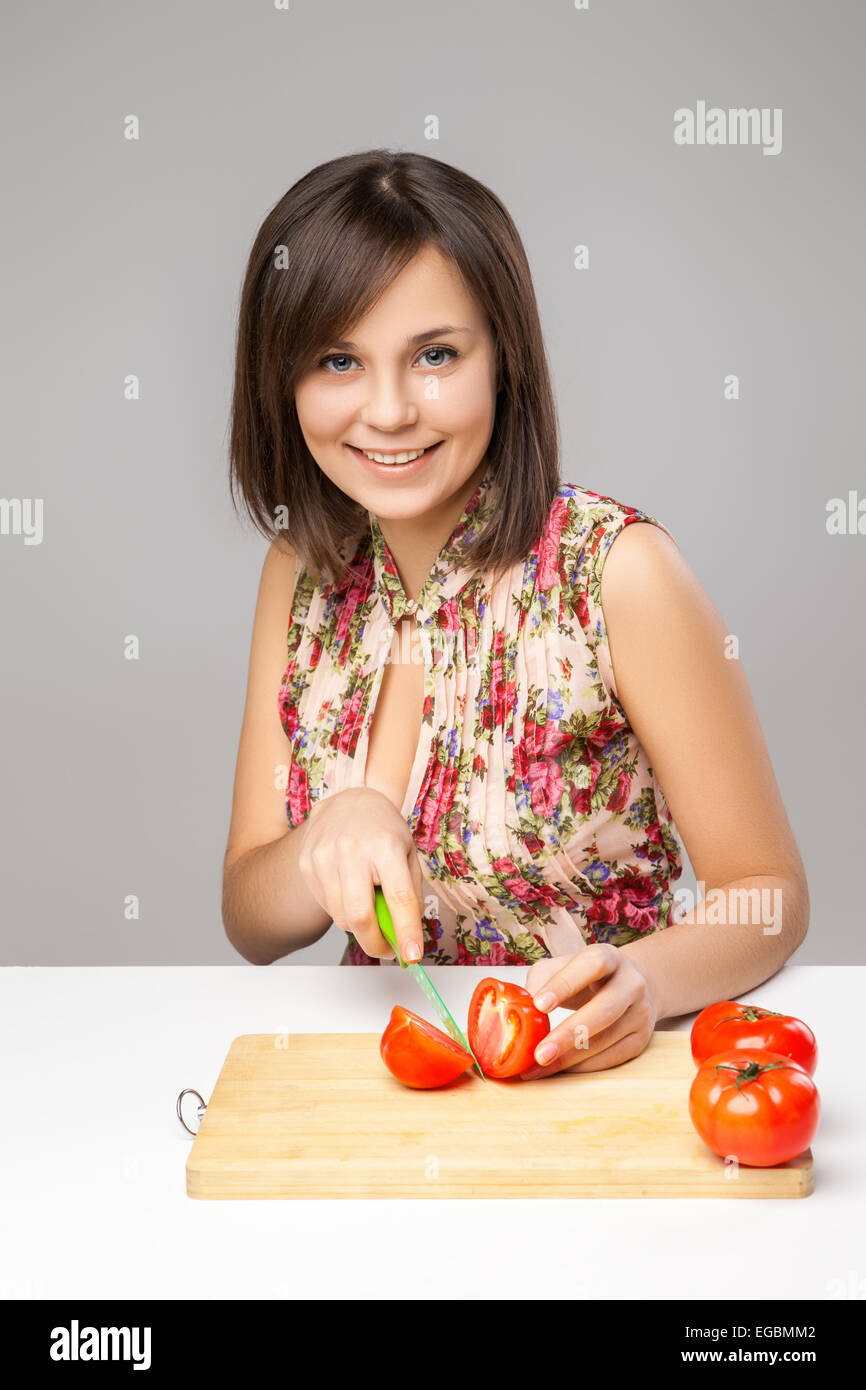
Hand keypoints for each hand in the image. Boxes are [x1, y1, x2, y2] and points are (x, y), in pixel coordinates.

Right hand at [297, 788, 425, 961]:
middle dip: (375, 943)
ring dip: (360, 926)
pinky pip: (327, 907)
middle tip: (388, 950)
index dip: (406, 931)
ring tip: (370, 906)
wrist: (349, 801)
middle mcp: (352, 849)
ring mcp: (324, 856)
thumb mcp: (408, 854)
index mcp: (386, 845)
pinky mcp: (307, 864)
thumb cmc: (383, 830)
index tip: (412, 956)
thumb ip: (409, 894)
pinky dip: (342, 910)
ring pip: (342, 917)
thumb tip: (408, 937)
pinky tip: (350, 890)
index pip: (398, 897)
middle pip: (360, 916)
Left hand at [519, 944, 662, 1078]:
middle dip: (568, 1034)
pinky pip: (612, 1058)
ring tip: (539, 1066)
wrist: (630, 987)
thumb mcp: (563, 967)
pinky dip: (583, 1067)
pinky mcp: (641, 1039)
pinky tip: (560, 1069)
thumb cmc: (587, 977)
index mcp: (609, 957)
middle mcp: (631, 983)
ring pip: (607, 1039)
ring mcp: (640, 1012)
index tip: (539, 1005)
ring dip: (570, 1058)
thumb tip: (519, 1010)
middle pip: (604, 1010)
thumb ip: (541, 981)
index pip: (592, 965)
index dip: (565, 984)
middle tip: (538, 1053)